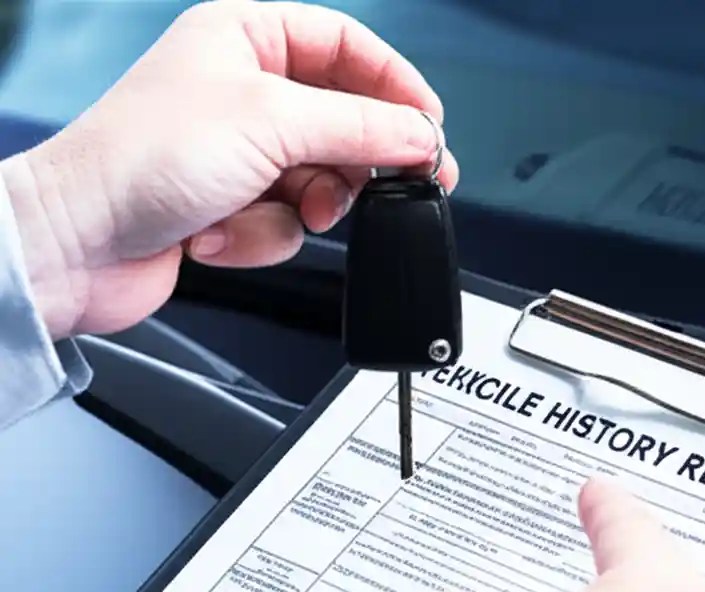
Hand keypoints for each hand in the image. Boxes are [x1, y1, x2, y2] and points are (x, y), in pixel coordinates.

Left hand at [1, 0, 456, 338]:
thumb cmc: (137, 160)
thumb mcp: (271, 123)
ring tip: (283, 209)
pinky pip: (289, 219)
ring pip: (324, 176)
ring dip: (307, 205)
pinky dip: (264, 233)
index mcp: (245, 36)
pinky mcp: (233, 201)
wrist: (77, 243)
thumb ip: (362, 127)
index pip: (348, 46)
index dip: (395, 84)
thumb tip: (422, 135)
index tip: (428, 126)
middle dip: (358, 159)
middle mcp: (243, 87)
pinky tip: (221, 231)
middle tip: (402, 183)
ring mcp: (239, 148)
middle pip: (346, 117)